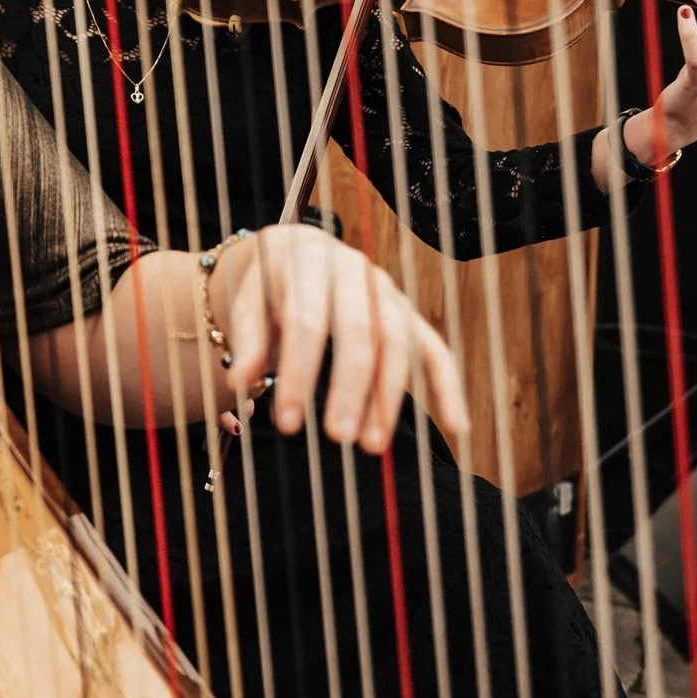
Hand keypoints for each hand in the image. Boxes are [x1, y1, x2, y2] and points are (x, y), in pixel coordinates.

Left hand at [210, 225, 467, 452]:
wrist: (297, 252)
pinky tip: (456, 427)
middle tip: (337, 438)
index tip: (287, 423)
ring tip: (371, 445)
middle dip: (349, 389)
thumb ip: (247, 339)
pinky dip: (449, 387)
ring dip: (388, 397)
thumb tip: (240, 381)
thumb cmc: (269, 287)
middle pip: (359, 333)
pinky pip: (436, 350)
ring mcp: (387, 293)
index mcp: (310, 263)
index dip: (299, 374)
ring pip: (397, 344)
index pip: (307, 323)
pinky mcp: (409, 315)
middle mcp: (355, 273)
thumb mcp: (248, 302)